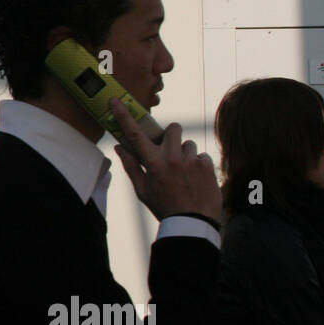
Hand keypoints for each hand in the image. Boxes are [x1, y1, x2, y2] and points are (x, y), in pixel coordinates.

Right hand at [109, 98, 221, 222]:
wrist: (193, 223)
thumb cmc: (165, 207)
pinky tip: (196, 180)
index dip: (123, 116)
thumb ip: (131, 167)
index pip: (134, 134)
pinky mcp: (207, 165)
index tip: (116, 101)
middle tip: (171, 150)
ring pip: (189, 143)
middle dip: (171, 135)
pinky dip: (199, 165)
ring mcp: (191, 161)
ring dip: (186, 154)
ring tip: (185, 173)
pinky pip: (202, 156)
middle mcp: (172, 158)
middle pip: (172, 128)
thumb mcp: (142, 190)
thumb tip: (119, 148)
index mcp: (153, 164)